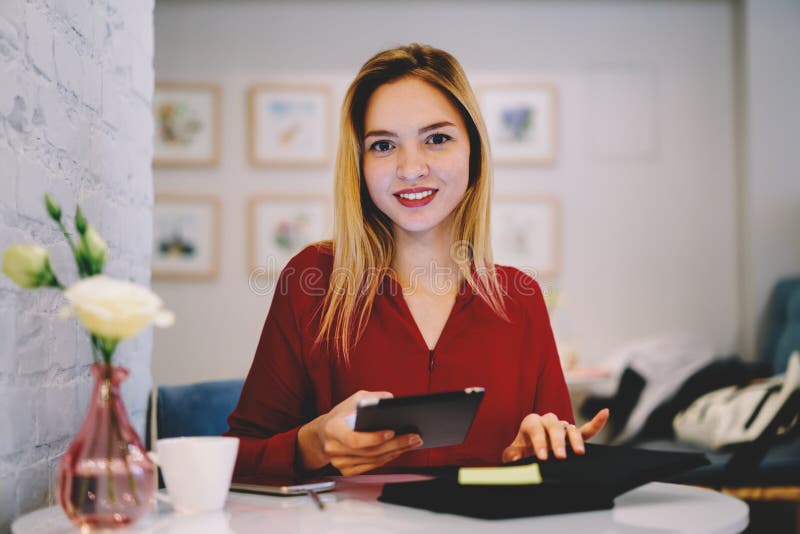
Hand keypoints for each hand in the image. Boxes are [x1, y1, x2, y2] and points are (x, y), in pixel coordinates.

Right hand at [297, 390, 423, 475]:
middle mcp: (334, 448)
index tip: (392, 431)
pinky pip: (371, 466)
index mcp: (333, 429)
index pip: (354, 439)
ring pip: (373, 460)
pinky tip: (399, 450)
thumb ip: (371, 398)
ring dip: (396, 452)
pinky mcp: (347, 470)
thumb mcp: (353, 400)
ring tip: (412, 442)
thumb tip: (390, 400)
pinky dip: (387, 458)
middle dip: (395, 445)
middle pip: (369, 452)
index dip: (374, 438)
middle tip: (413, 437)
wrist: (323, 434)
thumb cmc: (341, 415)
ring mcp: (340, 462)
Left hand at [501, 408, 609, 462]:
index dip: (539, 442)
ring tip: (579, 452)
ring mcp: (562, 428)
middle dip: (557, 441)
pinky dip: (596, 423)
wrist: (528, 452)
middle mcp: (548, 421)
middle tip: (560, 456)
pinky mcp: (574, 436)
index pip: (536, 427)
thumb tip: (517, 458)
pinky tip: (605, 413)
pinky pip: (586, 430)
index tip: (542, 457)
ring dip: (575, 440)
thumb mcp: (512, 453)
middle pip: (554, 426)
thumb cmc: (520, 451)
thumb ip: (511, 455)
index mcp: (531, 422)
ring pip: (570, 429)